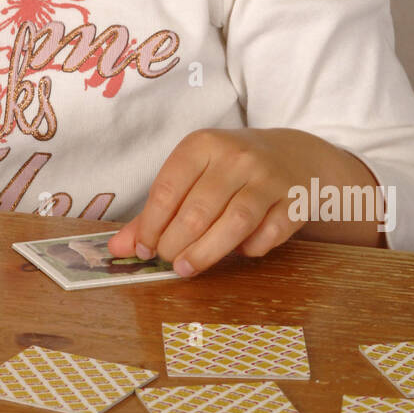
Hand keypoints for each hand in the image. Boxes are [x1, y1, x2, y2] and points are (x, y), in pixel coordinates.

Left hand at [108, 127, 370, 275]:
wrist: (294, 155)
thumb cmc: (231, 170)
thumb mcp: (193, 175)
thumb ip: (156, 211)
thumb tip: (118, 248)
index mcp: (203, 144)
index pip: (168, 188)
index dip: (150, 224)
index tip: (143, 248)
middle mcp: (237, 157)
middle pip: (199, 210)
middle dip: (176, 242)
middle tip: (167, 261)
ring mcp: (269, 178)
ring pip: (235, 223)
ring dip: (207, 252)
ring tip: (187, 268)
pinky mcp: (294, 200)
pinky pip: (269, 234)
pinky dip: (250, 249)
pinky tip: (238, 252)